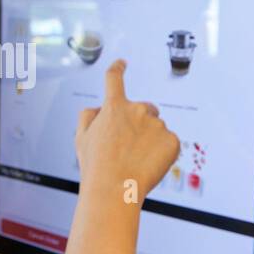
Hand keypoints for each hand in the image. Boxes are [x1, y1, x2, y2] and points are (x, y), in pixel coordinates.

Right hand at [76, 60, 179, 196]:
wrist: (114, 189)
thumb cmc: (96, 166)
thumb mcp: (81, 138)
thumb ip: (87, 116)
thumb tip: (99, 109)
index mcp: (114, 107)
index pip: (114, 80)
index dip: (117, 69)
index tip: (122, 63)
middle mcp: (138, 110)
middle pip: (144, 108)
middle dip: (140, 121)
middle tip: (130, 145)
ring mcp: (157, 125)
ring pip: (157, 128)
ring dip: (150, 139)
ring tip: (137, 161)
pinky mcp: (172, 141)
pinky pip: (169, 143)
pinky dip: (163, 152)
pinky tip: (149, 165)